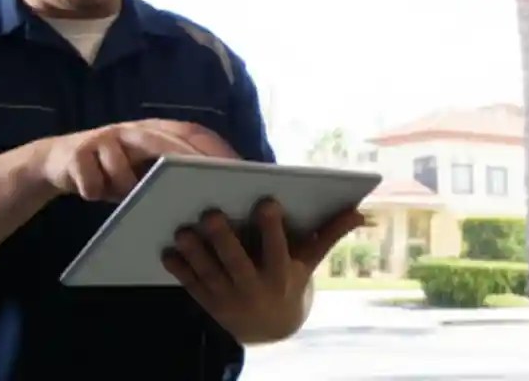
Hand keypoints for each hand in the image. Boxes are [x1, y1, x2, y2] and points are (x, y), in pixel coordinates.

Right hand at [38, 120, 237, 200]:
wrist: (59, 161)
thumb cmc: (113, 171)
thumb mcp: (142, 171)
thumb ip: (168, 176)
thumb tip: (210, 198)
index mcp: (155, 131)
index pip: (191, 133)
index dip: (214, 147)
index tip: (239, 167)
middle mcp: (133, 130)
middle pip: (163, 141)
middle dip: (186, 160)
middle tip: (206, 182)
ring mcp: (105, 138)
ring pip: (121, 163)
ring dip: (124, 184)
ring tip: (122, 196)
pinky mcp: (78, 151)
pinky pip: (90, 177)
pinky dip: (93, 188)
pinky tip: (92, 193)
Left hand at [163, 200, 364, 343]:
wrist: (270, 328)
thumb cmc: (289, 279)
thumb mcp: (308, 261)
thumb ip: (329, 234)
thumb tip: (360, 212)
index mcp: (280, 274)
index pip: (277, 249)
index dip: (273, 228)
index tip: (267, 201)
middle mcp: (254, 288)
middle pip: (237, 263)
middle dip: (223, 240)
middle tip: (211, 212)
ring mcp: (229, 298)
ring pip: (210, 274)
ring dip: (196, 254)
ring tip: (183, 230)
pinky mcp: (208, 303)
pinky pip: (192, 286)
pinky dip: (180, 270)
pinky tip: (168, 251)